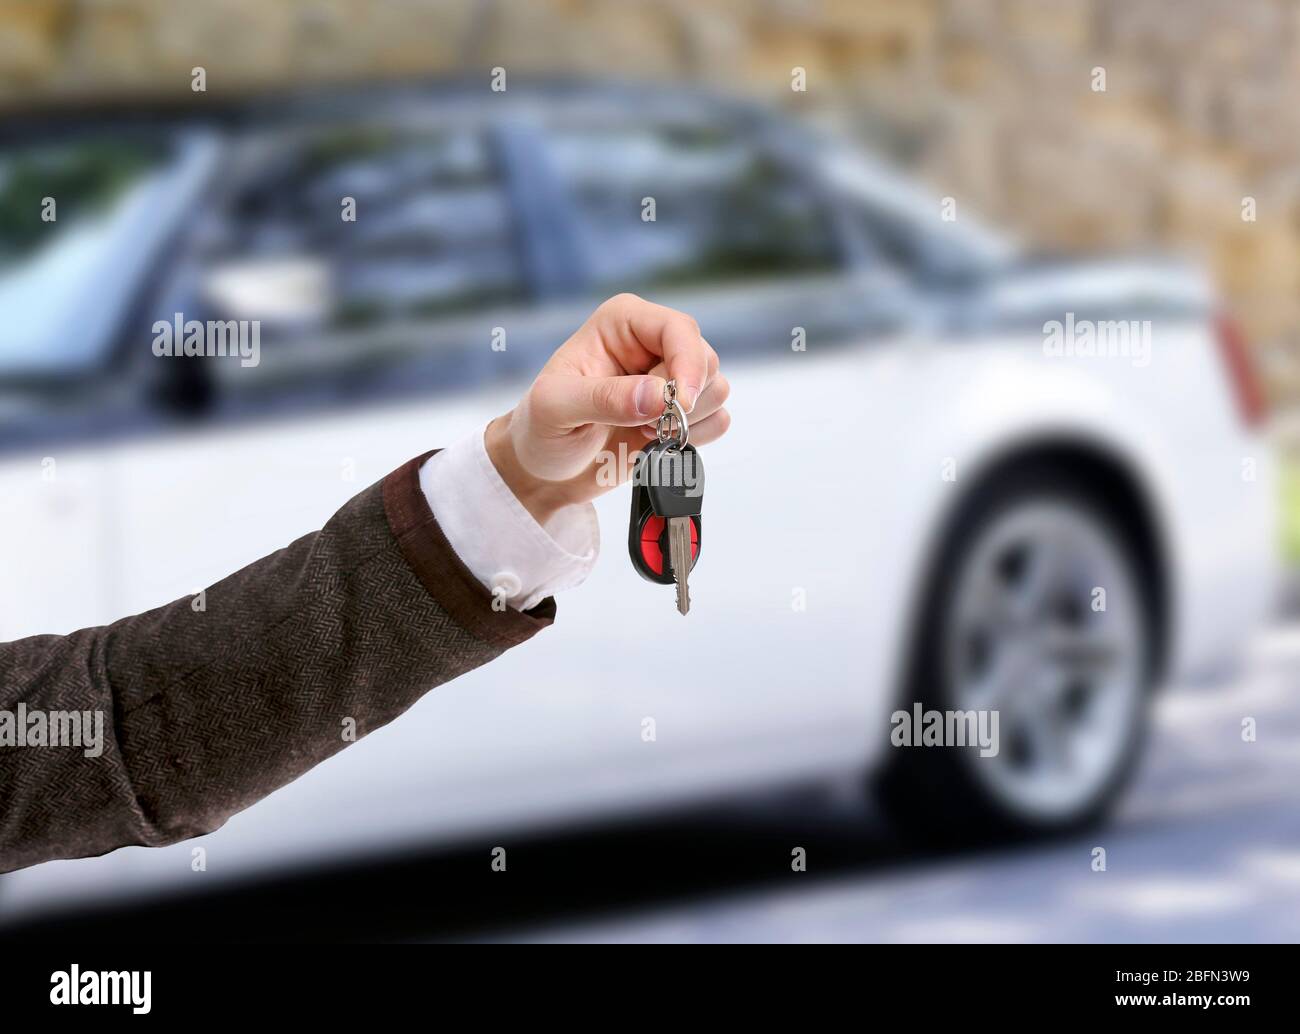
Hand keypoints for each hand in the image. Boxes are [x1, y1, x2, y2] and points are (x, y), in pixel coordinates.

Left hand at [485, 294, 730, 524]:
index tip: (679, 403)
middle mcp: (652, 344)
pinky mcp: (682, 413)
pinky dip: (692, 439)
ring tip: (640, 432)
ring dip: (684, 422)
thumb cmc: (541, 430)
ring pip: (716, 390)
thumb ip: (604, 398)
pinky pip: (718, 420)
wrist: (545, 472)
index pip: (679, 329)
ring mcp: (670, 378)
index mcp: (622, 323)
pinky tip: (654, 442)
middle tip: (640, 424)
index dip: (688, 364)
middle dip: (680, 400)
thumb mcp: (555, 409)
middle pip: (705, 361)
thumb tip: (658, 395)